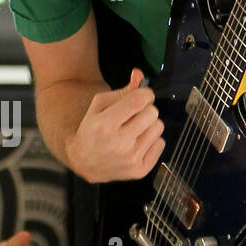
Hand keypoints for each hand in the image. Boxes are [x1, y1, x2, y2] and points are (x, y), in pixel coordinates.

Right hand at [69, 68, 162, 183]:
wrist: (85, 163)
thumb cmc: (92, 130)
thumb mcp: (99, 106)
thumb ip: (122, 90)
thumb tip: (139, 74)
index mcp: (105, 124)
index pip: (139, 100)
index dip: (144, 94)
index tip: (140, 97)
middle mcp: (119, 143)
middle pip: (152, 113)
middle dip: (145, 110)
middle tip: (134, 116)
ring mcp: (131, 159)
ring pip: (158, 127)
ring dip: (148, 126)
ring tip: (134, 130)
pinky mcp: (140, 170)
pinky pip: (161, 144)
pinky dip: (151, 141)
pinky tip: (137, 143)